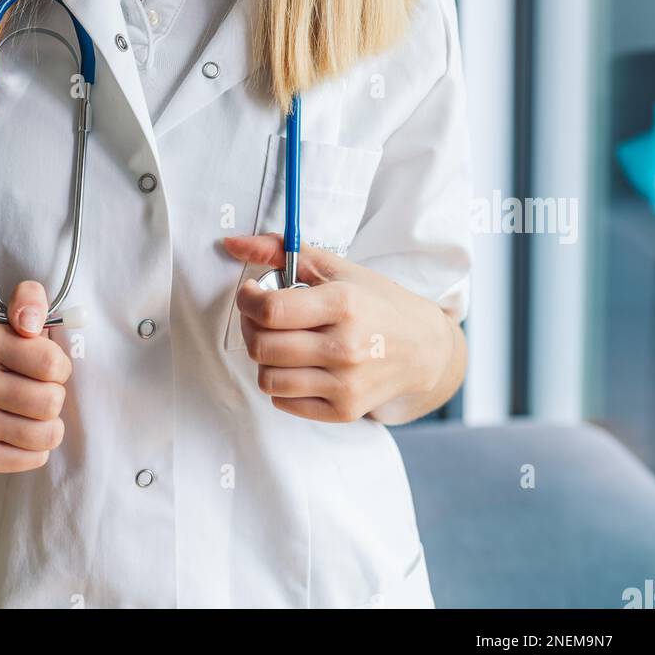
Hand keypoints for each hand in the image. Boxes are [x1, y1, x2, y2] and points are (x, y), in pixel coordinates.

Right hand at [0, 280, 72, 472]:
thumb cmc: (7, 353)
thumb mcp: (18, 317)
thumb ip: (30, 301)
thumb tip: (30, 321)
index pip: (53, 364)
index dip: (59, 366)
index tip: (45, 364)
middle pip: (51, 402)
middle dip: (54, 394)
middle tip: (37, 388)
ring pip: (47, 434)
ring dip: (49, 423)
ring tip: (32, 411)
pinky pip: (34, 458)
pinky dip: (36, 448)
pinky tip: (20, 431)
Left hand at [223, 233, 454, 422]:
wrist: (423, 347)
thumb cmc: (374, 301)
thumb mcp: (335, 267)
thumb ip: (279, 250)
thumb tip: (231, 243)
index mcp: (343, 304)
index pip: (270, 310)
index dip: (247, 300)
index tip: (252, 292)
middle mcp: (345, 347)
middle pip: (263, 347)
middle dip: (251, 327)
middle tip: (262, 316)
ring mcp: (345, 385)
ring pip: (268, 379)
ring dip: (265, 358)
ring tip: (280, 341)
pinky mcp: (345, 411)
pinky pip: (284, 402)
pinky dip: (282, 383)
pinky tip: (298, 364)